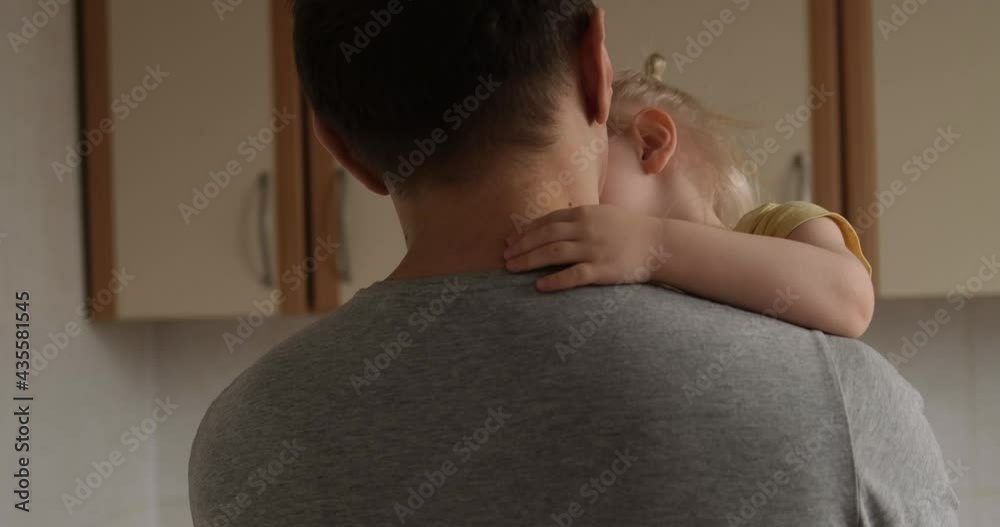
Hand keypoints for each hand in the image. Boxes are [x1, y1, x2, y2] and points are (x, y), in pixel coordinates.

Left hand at [504, 205, 669, 291]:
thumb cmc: (628, 230)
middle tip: (504, 257)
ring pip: (554, 253)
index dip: (525, 232)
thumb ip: (577, 219)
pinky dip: (555, 281)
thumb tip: (550, 227)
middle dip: (521, 246)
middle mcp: (587, 229)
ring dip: (529, 260)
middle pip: (545, 236)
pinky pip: (574, 275)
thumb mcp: (602, 216)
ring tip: (511, 268)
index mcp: (585, 213)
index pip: (547, 221)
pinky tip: (539, 286)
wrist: (660, 243)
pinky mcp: (603, 270)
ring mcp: (595, 249)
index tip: (509, 242)